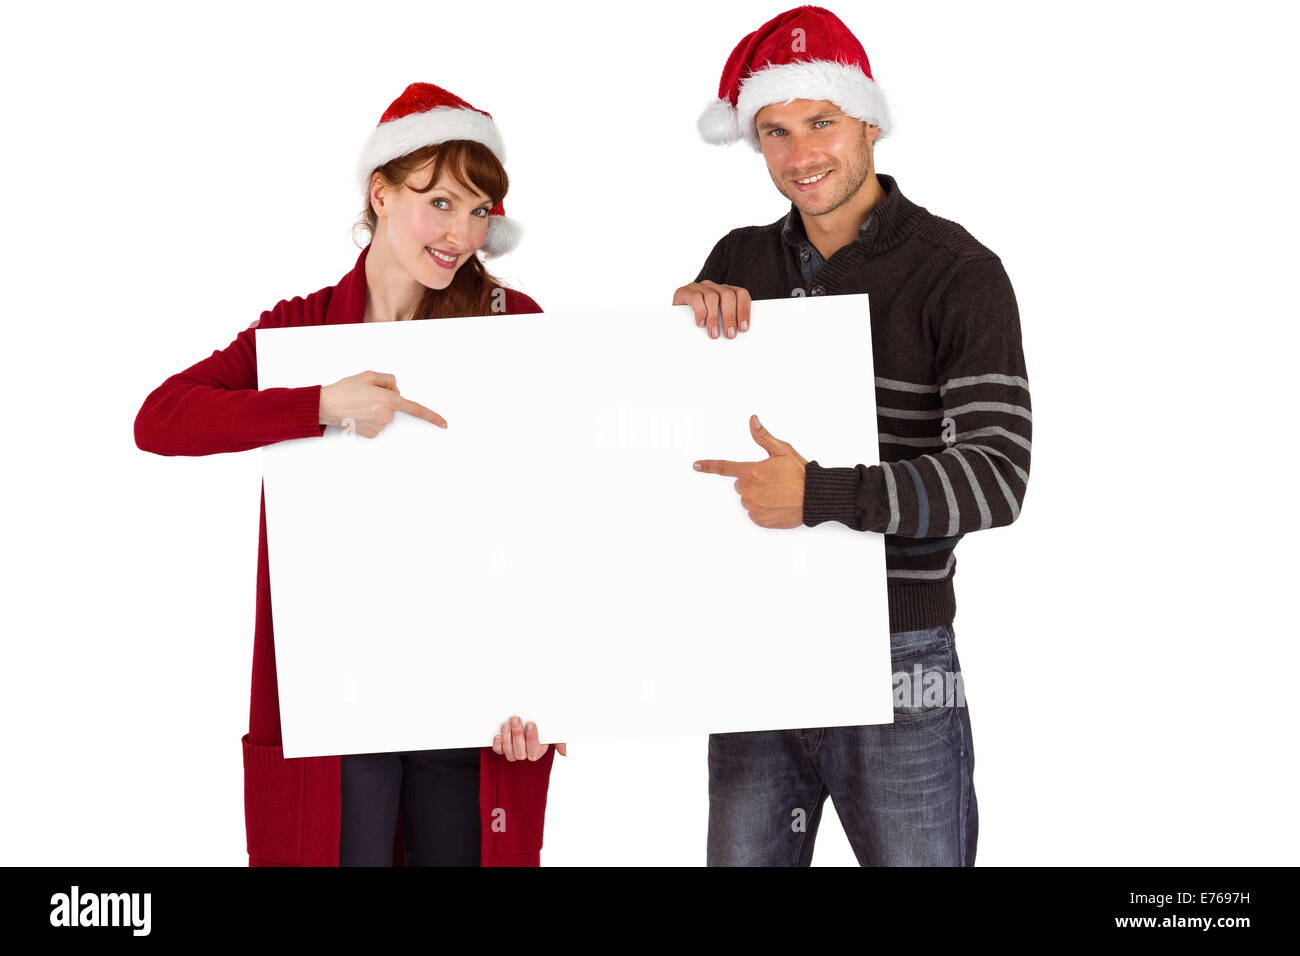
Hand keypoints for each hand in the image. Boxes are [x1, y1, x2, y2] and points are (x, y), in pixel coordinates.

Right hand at [318, 370, 446, 437]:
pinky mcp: (371, 434)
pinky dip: (369, 417)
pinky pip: (376, 423)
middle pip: (393, 405)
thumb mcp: (369, 375)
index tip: (444, 424)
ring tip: (358, 403)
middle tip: (365, 394)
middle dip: (384, 399)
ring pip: (384, 414)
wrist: (326, 406)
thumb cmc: (346, 390)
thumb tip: (396, 390)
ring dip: (375, 408)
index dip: (432, 417)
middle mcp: (387, 416)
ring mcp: (379, 427)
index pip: (416, 409)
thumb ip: (388, 380)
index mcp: (390, 400)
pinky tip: (357, 413)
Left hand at [492, 715, 566, 760]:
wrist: (526, 718)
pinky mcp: (502, 747)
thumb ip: (559, 740)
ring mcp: (512, 751)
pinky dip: (497, 744)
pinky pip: (498, 750)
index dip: (532, 738)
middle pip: (520, 752)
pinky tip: (498, 736)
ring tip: (506, 724)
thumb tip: (563, 752)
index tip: (531, 723)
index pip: (535, 749)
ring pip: (509, 752)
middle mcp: (524, 753)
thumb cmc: (541, 726)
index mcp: (538, 750)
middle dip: (517, 735)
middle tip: (516, 719)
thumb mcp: (552, 731)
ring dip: (507, 738)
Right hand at [672, 281, 751, 339]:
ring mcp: (698, 287)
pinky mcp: (684, 291)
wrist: (673, 320)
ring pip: (712, 297)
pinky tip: (700, 324)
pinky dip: (700, 312)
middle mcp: (712, 286)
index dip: (744, 310)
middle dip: (730, 316)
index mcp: (724, 291)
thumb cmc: (696, 322)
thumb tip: (736, 333)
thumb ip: (726, 322)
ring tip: (714, 334)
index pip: (740, 294)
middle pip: (728, 295)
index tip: (743, 328)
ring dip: (714, 318)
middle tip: (730, 334)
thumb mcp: (715, 321)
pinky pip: (696, 298)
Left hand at [694, 415, 807, 528]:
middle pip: (741, 486)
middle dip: (753, 482)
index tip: (695, 465)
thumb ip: (763, 437)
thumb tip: (752, 420)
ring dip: (759, 497)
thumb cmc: (800, 473)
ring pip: (748, 500)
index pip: (725, 467)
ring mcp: (753, 507)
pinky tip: (778, 505)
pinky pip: (755, 514)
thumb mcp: (783, 450)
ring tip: (778, 494)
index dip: (708, 466)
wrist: (815, 497)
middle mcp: (749, 490)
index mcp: (751, 472)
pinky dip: (764, 511)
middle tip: (773, 482)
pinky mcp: (759, 520)